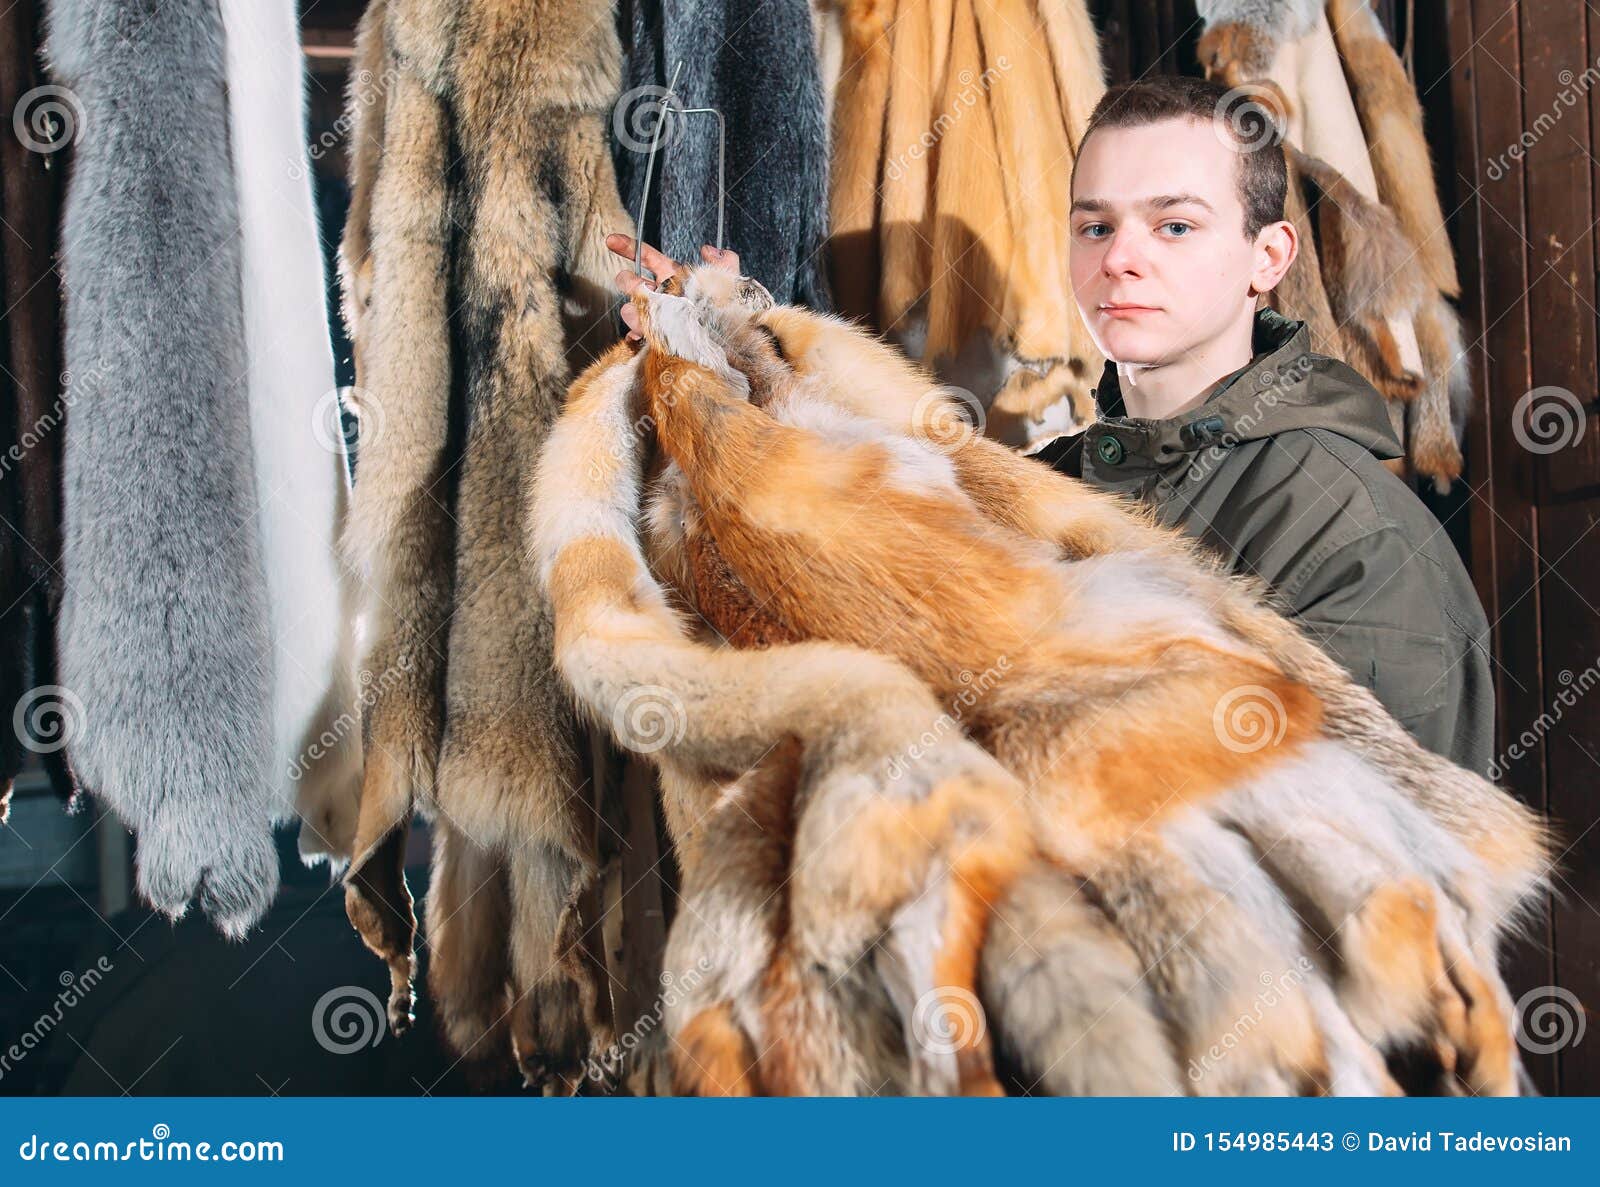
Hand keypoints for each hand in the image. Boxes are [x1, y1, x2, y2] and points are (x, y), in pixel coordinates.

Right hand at [606, 233, 741, 341]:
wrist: (731, 346)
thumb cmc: (729, 313)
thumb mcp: (730, 283)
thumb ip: (724, 262)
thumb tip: (708, 249)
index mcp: (673, 276)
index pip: (646, 256)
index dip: (628, 246)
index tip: (611, 240)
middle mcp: (661, 294)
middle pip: (631, 282)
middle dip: (629, 282)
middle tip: (641, 288)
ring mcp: (656, 316)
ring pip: (631, 310)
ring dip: (634, 312)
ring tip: (649, 316)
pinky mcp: (655, 337)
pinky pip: (637, 336)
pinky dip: (637, 336)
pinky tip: (644, 337)